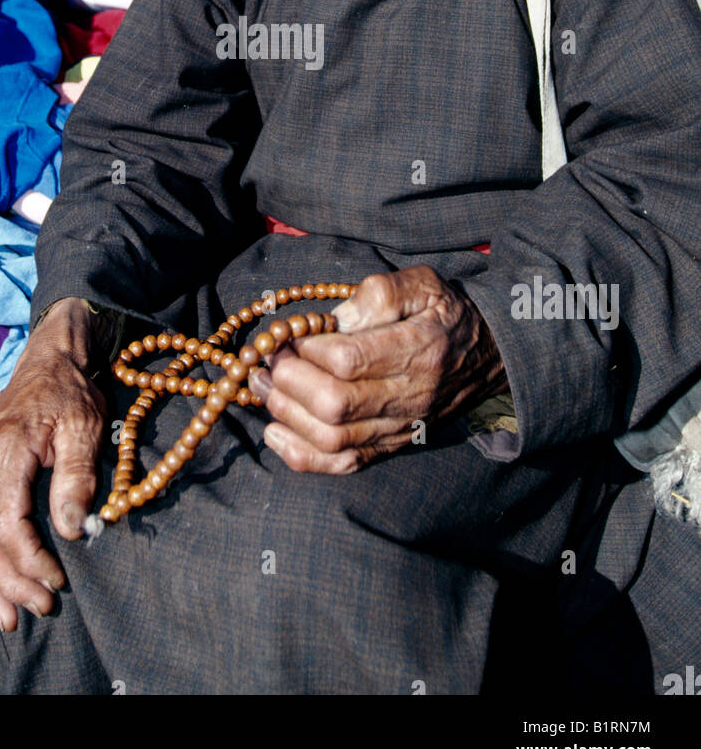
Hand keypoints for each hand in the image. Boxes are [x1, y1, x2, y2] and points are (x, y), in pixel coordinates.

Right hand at [0, 300, 108, 630]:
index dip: (30, 563)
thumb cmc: (70, 392)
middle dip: (8, 585)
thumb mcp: (84, 426)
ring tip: (10, 616)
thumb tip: (73, 530)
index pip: (6, 527)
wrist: (48, 360)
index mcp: (6, 455)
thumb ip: (77, 477)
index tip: (58, 582)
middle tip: (41, 608)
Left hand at [248, 265, 507, 474]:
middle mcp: (410, 396)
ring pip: (333, 438)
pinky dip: (302, 455)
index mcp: (418, 350)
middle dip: (288, 382)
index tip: (288, 333)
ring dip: (286, 414)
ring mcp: (400, 428)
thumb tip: (334, 321)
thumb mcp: (422, 283)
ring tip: (261, 387)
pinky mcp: (391, 447)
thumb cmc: (444, 314)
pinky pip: (343, 464)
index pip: (348, 360)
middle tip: (267, 360)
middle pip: (334, 404)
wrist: (487, 357)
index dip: (307, 348)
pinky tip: (276, 431)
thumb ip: (379, 293)